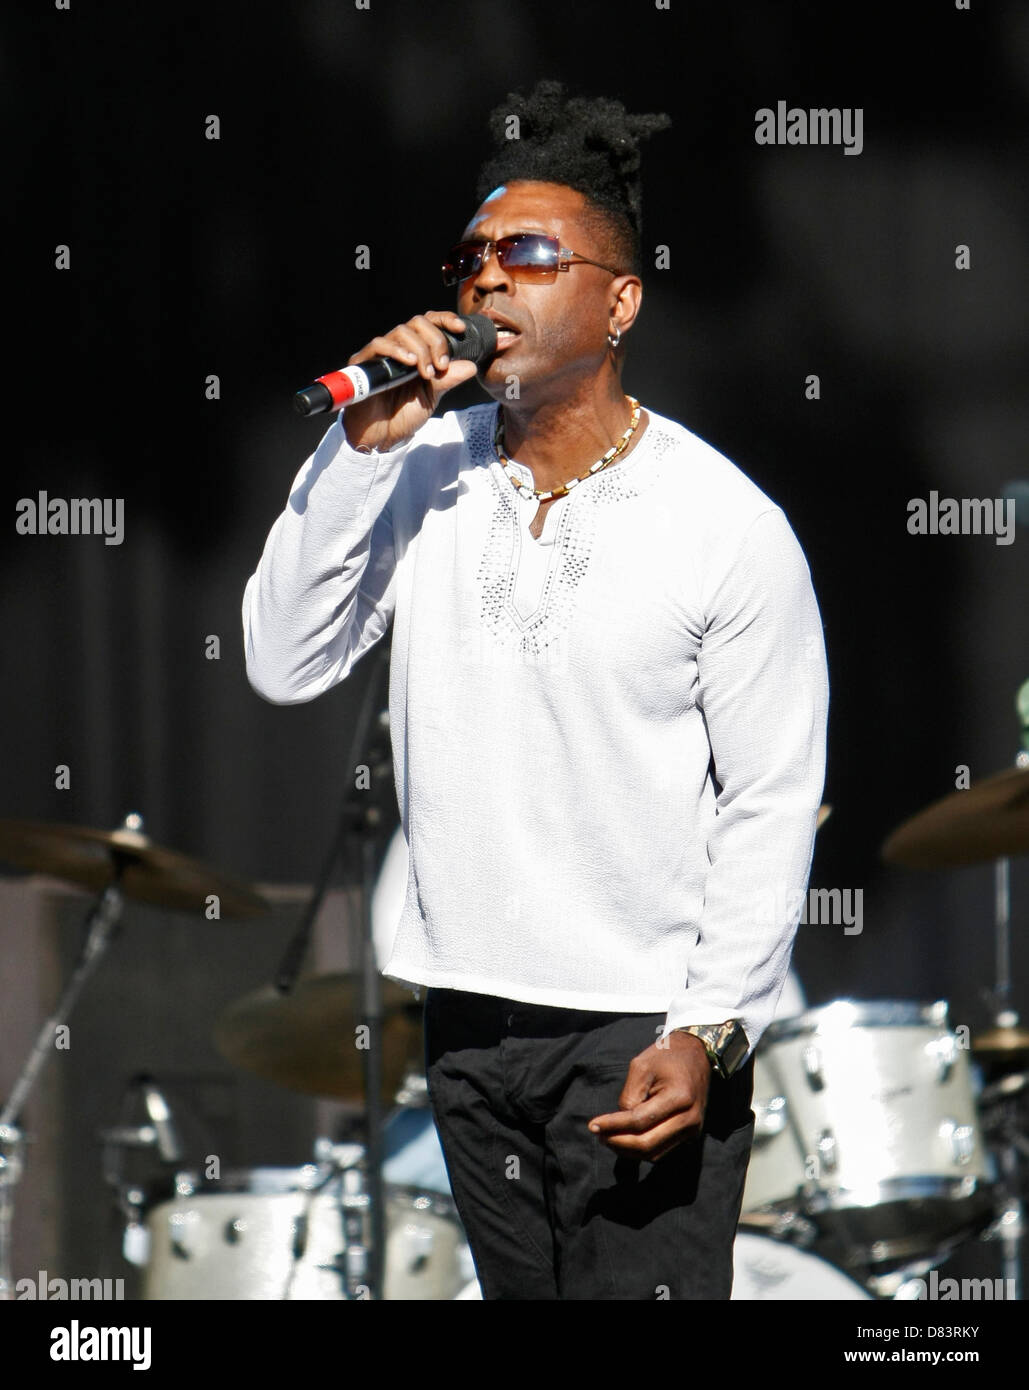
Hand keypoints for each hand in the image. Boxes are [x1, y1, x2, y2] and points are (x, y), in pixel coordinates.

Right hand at [341, 310, 480, 452]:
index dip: (445, 319)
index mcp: (416, 351)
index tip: (460, 328)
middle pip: (418, 323)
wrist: (382, 435)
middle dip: (435, 341)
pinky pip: (379, 345)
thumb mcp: (432, 395)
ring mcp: (381, 353)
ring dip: (420, 349)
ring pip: (401, 331)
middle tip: (441, 365)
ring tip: (427, 373)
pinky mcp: (364, 361)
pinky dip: (397, 350)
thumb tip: (471, 366)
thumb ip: (448, 379)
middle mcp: (399, 347)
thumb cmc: (404, 414)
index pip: (429, 323)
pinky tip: (410, 362)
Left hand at [588, 1031, 710, 1161]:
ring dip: (627, 1151)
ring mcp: (693, 1130)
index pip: (640, 1121)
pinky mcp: (690, 1135)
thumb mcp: (642, 1066)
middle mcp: (689, 1118)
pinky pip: (661, 1150)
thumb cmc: (666, 1056)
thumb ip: (629, 1095)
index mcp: (679, 1097)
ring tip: (607, 1138)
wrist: (696, 1055)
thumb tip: (619, 1124)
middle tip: (599, 1135)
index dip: (614, 1125)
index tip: (592, 1125)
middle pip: (647, 1144)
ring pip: (654, 1153)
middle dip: (618, 1143)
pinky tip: (624, 1139)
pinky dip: (640, 1149)